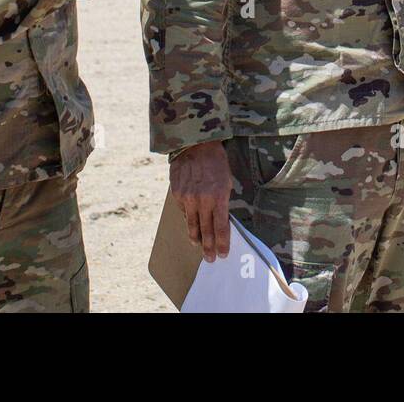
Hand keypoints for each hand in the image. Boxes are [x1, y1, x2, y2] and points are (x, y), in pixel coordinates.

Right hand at [170, 141, 231, 260]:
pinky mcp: (177, 194)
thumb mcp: (227, 180)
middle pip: (206, 231)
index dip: (222, 243)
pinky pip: (184, 211)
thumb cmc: (216, 162)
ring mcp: (187, 198)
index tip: (223, 254)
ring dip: (196, 238)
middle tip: (210, 259)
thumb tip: (220, 221)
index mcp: (219, 196)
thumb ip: (223, 201)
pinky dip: (188, 217)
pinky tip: (191, 220)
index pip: (220, 228)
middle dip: (209, 247)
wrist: (195, 145)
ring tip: (198, 246)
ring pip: (191, 225)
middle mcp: (202, 200)